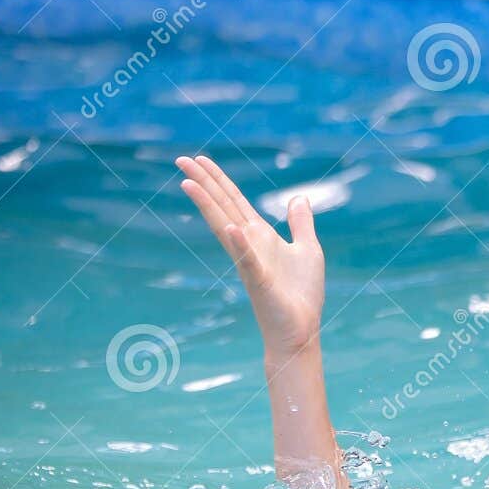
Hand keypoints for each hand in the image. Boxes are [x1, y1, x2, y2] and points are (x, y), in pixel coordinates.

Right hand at [177, 155, 322, 353]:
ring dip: (208, 205)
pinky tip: (232, 228)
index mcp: (260, 236)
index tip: (199, 159)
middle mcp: (249, 244)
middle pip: (223, 207)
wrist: (300, 330)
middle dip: (204, 183)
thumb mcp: (308, 249)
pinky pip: (248, 261)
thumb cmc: (302, 294)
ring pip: (225, 228)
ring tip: (188, 183)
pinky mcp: (260, 282)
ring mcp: (250, 262)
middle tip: (180, 158)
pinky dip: (241, 245)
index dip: (218, 179)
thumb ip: (301, 223)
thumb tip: (299, 198)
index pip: (234, 201)